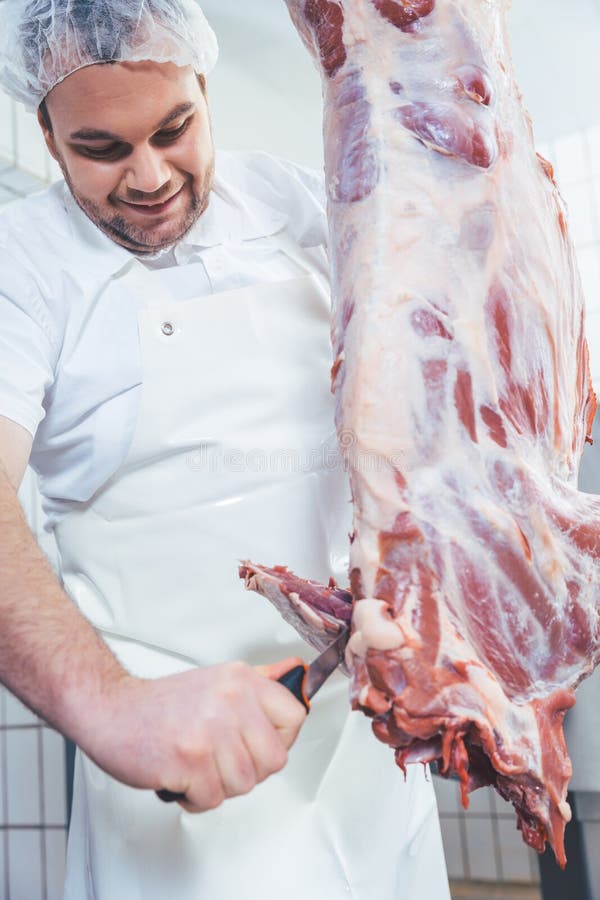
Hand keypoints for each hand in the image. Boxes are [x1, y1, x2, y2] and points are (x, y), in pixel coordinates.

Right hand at [78, 659, 306, 812]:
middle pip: (274, 759)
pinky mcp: (189, 759)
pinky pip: (213, 799)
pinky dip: (194, 797)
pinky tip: (180, 775)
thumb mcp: (218, 681)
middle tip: (220, 760)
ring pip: (245, 784)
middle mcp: (231, 700)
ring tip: (196, 765)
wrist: (111, 709)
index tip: (257, 743)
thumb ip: (260, 682)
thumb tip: (297, 672)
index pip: (294, 716)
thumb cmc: (162, 703)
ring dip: (218, 785)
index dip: (279, 739)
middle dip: (249, 770)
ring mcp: (211, 730)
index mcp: (242, 680)